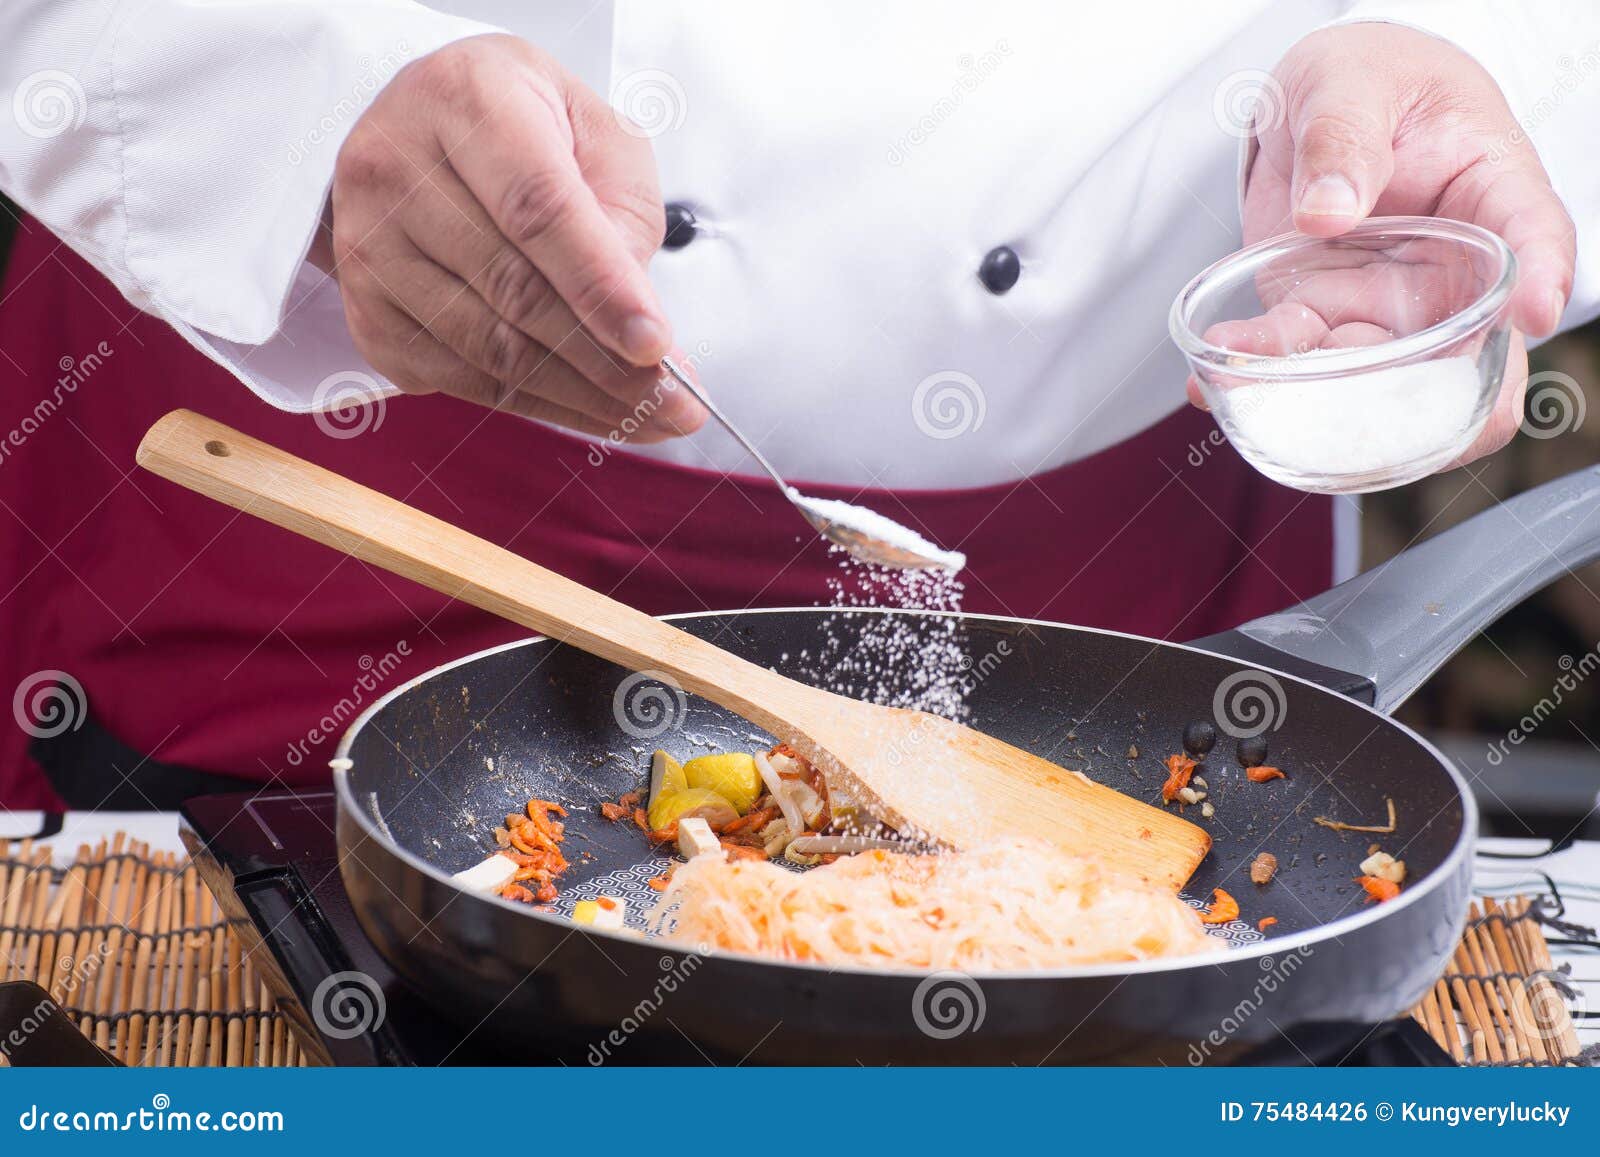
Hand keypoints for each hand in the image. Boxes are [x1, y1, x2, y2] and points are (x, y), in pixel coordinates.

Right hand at [324, 34, 704, 438]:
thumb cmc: (519, 123)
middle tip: (675, 400)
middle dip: (607, 361)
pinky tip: (591, 407)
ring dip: (581, 396)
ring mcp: (369, 247)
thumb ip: (621, 210)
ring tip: (650, 413)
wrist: (419, 128)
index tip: (655, 343)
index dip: (599, 284)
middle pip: (513, 290)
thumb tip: (633, 319)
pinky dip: (538, 404)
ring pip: (489, 349)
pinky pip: (463, 380)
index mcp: (464, 100)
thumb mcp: (593, 128)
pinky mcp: (367, 313)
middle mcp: (395, 169)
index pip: (536, 208)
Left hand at [1200, 22, 1576, 466]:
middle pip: (1469, 349)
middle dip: (1432, 392)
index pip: (1535, 236)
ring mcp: (1390, 306)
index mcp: (1491, 192)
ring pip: (1381, 382)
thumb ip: (1344, 136)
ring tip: (1253, 381)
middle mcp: (1452, 269)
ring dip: (1325, 401)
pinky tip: (1211, 387)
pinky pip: (1302, 371)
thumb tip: (1327, 212)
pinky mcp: (1326, 321)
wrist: (1308, 109)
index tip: (1534, 313)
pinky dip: (1259, 385)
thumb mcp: (1350, 82)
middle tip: (1379, 399)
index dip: (1542, 278)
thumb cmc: (1360, 82)